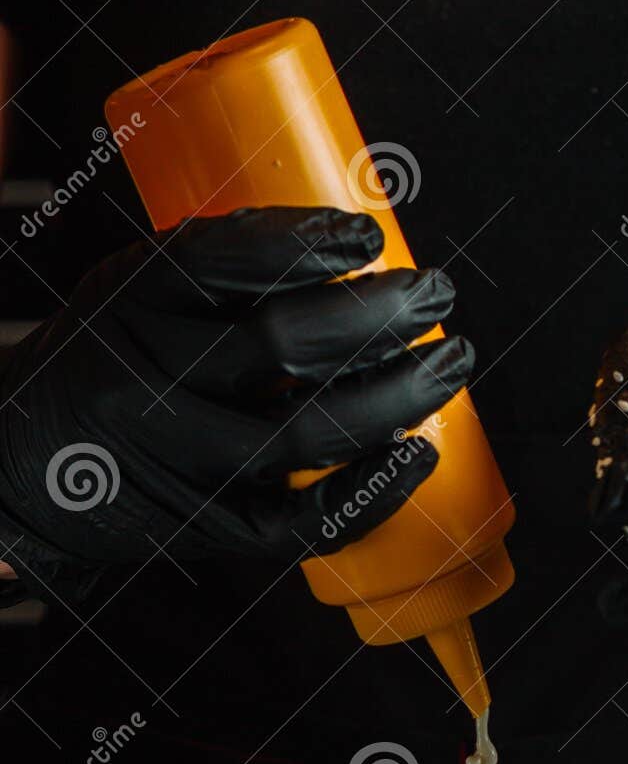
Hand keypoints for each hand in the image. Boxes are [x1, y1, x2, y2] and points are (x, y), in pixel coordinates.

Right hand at [0, 206, 469, 600]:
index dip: (308, 244)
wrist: (18, 469)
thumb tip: (348, 245)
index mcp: (131, 302)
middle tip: (437, 295)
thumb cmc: (103, 363)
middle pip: (284, 343)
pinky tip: (417, 456)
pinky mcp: (207, 525)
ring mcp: (182, 462)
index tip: (370, 237)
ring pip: (308, 432)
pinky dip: (370, 491)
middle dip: (379, 316)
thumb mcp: (130, 293)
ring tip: (449, 364)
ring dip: (397, 397)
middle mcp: (151, 381)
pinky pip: (302, 519)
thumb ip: (217, 271)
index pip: (226, 260)